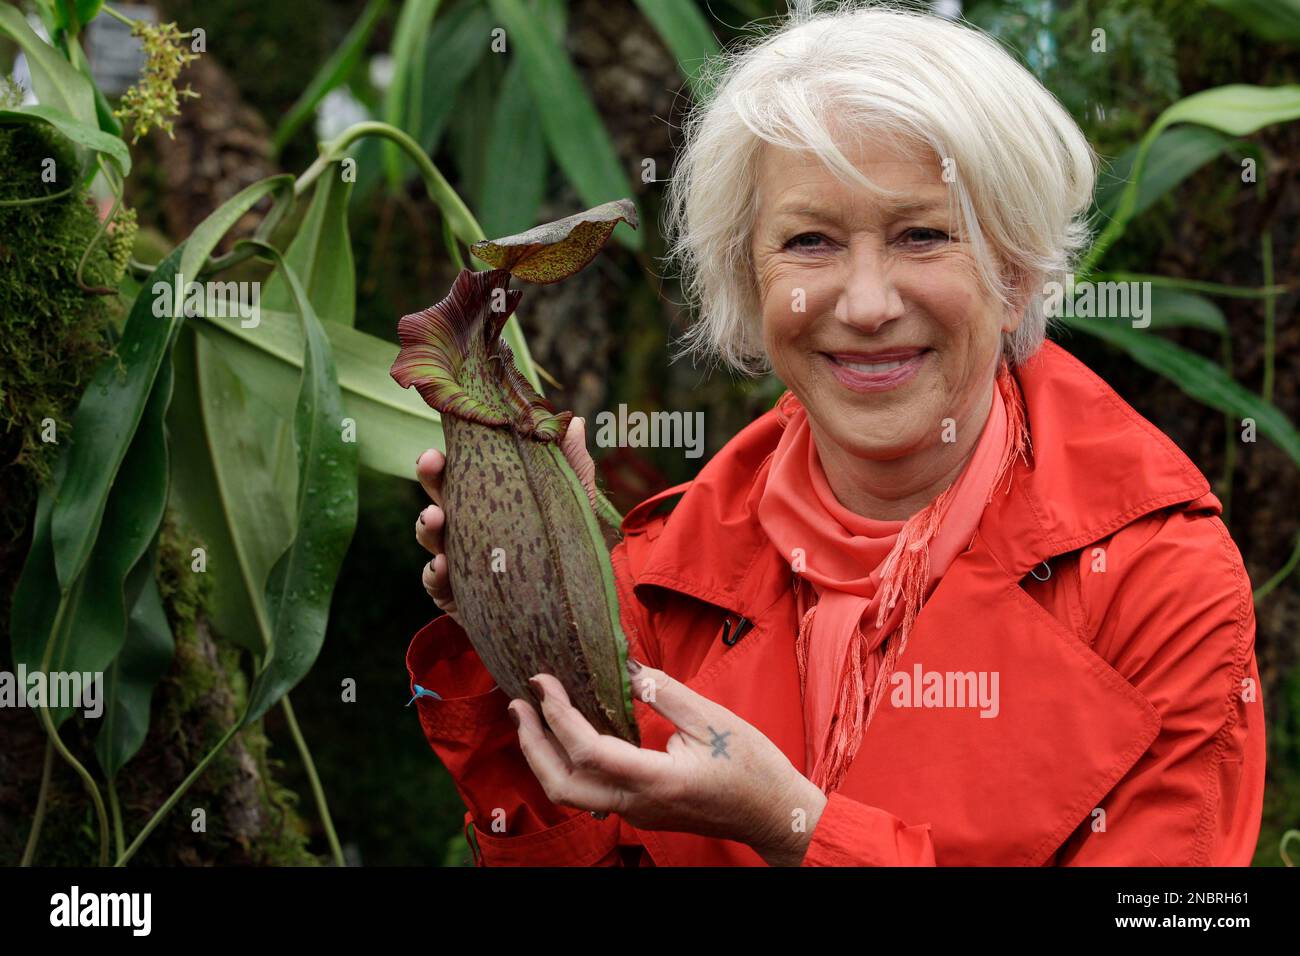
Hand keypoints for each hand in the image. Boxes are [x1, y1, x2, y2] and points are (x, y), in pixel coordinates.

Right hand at [415, 416, 598, 628]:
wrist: (565, 611)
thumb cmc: (562, 547)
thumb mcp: (570, 506)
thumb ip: (570, 467)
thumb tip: (576, 422)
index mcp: (485, 498)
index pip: (459, 472)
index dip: (444, 458)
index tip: (438, 448)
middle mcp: (465, 527)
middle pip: (437, 496)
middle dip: (430, 478)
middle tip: (431, 461)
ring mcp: (457, 561)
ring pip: (430, 538)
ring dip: (428, 526)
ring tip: (435, 517)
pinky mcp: (456, 596)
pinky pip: (435, 584)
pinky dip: (434, 574)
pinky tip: (442, 566)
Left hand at [511, 663, 828, 865]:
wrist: (775, 814)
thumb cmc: (752, 766)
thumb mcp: (712, 719)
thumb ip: (665, 693)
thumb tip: (625, 666)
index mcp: (656, 780)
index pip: (588, 750)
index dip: (558, 714)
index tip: (543, 681)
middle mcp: (638, 804)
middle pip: (563, 785)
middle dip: (533, 744)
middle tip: (518, 704)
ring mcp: (637, 812)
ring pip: (572, 794)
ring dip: (545, 756)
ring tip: (531, 718)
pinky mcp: (641, 810)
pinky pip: (592, 792)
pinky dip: (569, 762)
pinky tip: (567, 735)